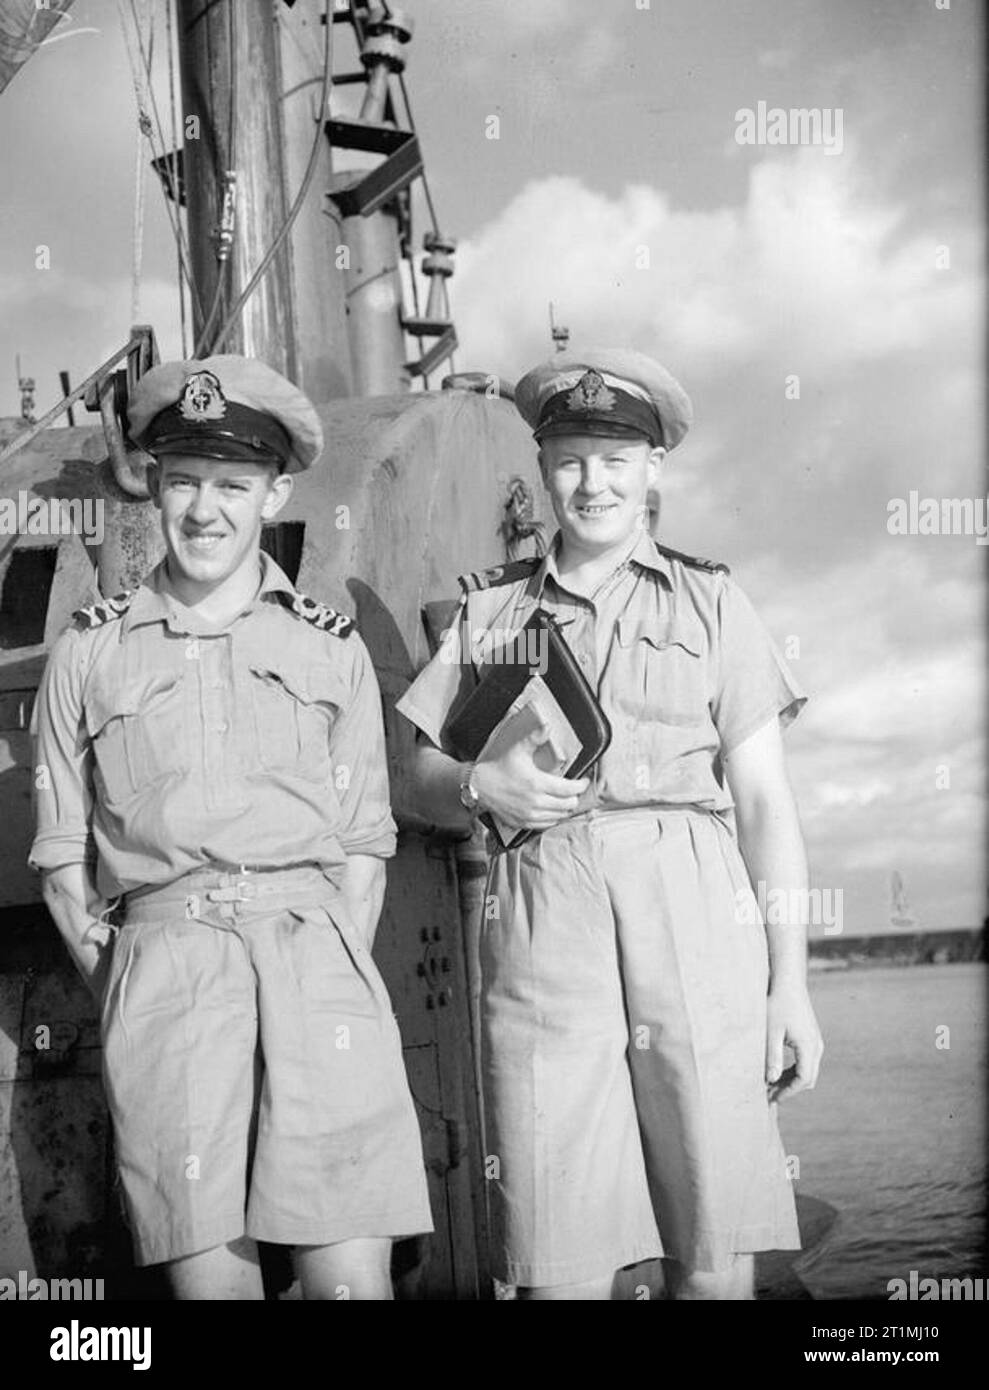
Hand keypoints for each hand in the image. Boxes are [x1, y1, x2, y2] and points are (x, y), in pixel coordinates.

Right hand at [471, 725, 588, 831]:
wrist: (479, 787)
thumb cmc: (499, 767)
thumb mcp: (518, 749)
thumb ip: (535, 737)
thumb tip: (548, 727)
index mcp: (537, 783)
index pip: (570, 789)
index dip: (581, 785)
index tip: (583, 781)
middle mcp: (536, 802)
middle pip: (569, 805)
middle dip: (575, 796)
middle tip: (574, 789)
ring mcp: (530, 815)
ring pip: (560, 816)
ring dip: (565, 807)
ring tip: (565, 798)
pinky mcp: (524, 823)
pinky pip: (548, 824)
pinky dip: (554, 817)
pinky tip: (552, 809)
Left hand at [765, 982, 822, 1102]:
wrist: (788, 982)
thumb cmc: (777, 1004)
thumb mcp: (771, 1032)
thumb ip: (772, 1057)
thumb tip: (772, 1080)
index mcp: (808, 1047)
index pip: (803, 1079)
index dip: (788, 1092)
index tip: (773, 1098)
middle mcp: (816, 1046)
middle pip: (807, 1078)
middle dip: (789, 1088)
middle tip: (769, 1094)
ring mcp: (815, 1041)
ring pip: (807, 1070)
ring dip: (791, 1079)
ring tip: (770, 1084)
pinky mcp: (810, 1037)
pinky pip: (806, 1061)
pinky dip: (793, 1069)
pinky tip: (777, 1070)